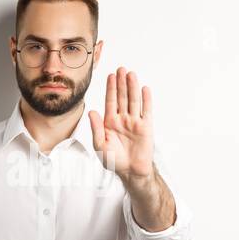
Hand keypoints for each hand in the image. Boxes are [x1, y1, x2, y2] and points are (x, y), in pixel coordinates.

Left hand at [88, 66, 154, 180]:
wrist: (130, 171)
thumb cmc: (113, 160)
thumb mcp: (100, 145)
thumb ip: (95, 128)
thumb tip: (91, 111)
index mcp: (110, 122)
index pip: (110, 101)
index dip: (111, 88)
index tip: (110, 75)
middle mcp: (122, 119)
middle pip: (122, 97)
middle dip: (121, 83)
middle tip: (121, 68)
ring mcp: (135, 122)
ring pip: (133, 101)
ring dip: (132, 87)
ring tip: (131, 74)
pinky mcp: (146, 127)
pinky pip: (146, 111)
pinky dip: (146, 100)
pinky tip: (144, 89)